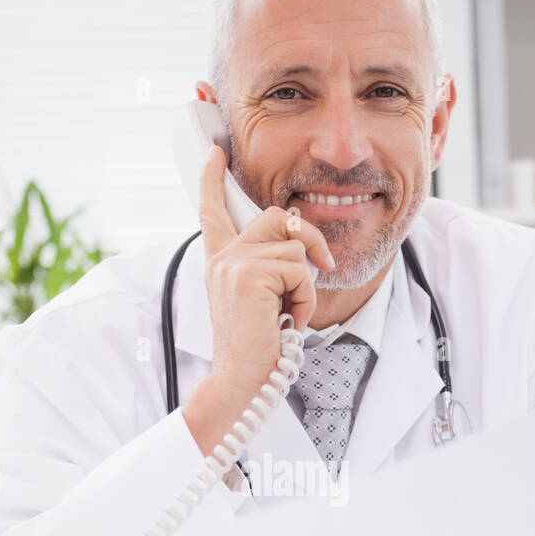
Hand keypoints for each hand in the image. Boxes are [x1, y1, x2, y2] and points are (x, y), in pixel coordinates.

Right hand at [183, 147, 335, 456]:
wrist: (241, 382)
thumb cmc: (256, 351)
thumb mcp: (262, 302)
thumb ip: (269, 271)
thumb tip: (300, 245)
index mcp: (220, 263)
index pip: (213, 212)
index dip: (212, 180)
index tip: (214, 153)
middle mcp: (222, 258)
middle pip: (278, 217)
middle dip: (310, 242)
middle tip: (321, 270)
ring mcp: (233, 263)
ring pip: (296, 249)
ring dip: (306, 287)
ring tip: (288, 316)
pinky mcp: (250, 274)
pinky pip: (300, 270)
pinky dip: (305, 299)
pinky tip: (287, 321)